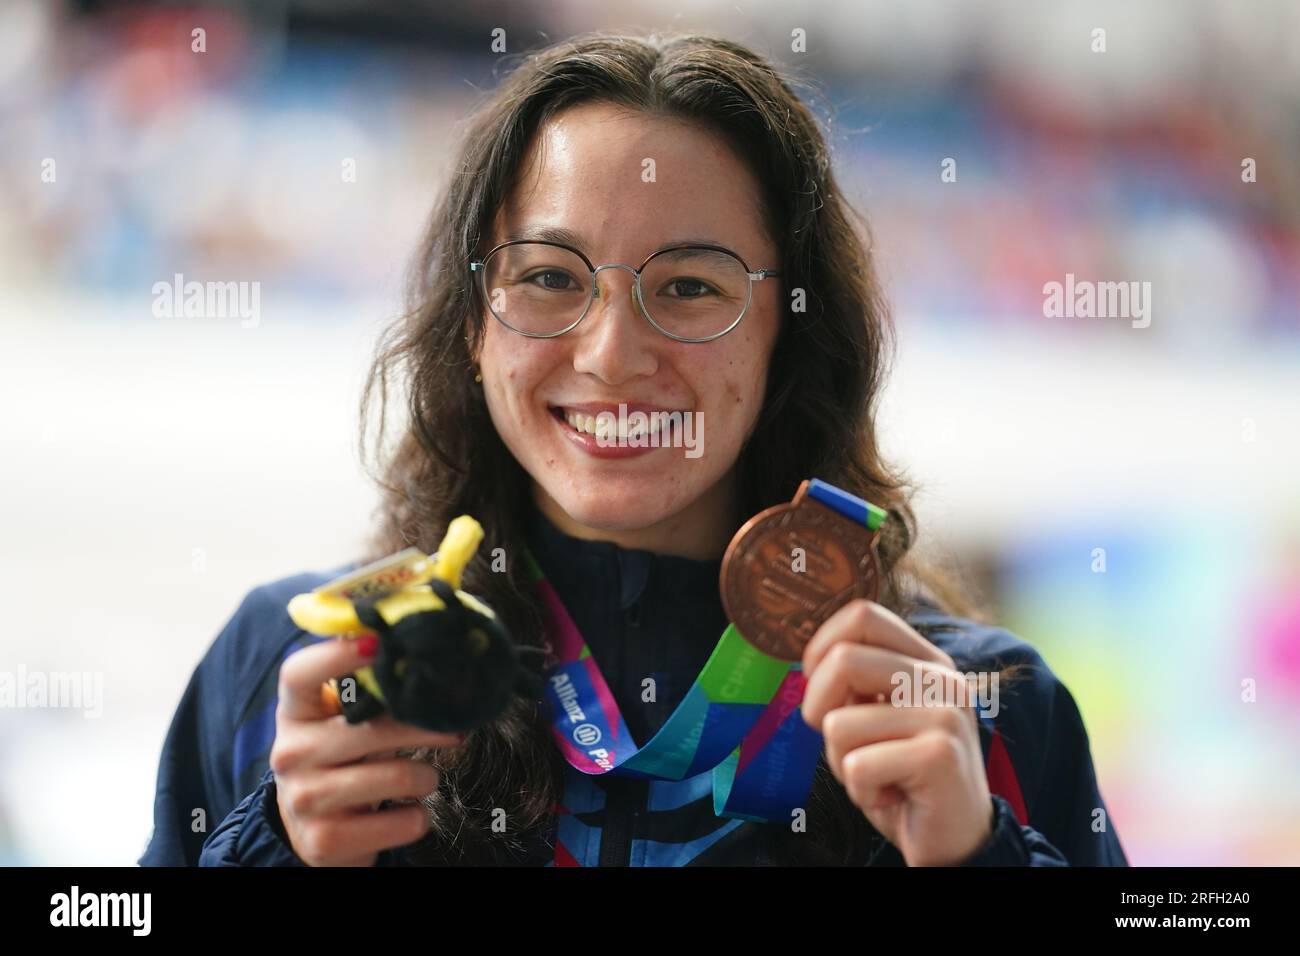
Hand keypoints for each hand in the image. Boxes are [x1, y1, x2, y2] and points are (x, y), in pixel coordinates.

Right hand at [270, 636, 462, 865]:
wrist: (316, 831)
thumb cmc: (343, 759)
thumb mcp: (343, 722)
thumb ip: (370, 690)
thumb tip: (423, 648)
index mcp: (294, 713)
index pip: (298, 673)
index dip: (335, 655)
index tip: (377, 642)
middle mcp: (289, 753)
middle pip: (370, 729)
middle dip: (425, 728)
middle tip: (456, 729)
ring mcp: (303, 800)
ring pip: (398, 777)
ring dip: (426, 777)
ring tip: (423, 776)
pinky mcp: (324, 842)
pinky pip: (402, 822)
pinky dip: (418, 817)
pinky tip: (408, 812)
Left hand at [800, 600, 992, 865]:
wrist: (957, 840)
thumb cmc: (904, 777)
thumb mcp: (878, 717)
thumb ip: (855, 683)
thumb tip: (806, 662)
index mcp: (926, 661)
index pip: (862, 615)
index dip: (821, 647)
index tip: (819, 688)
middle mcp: (940, 679)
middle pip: (842, 660)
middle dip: (818, 709)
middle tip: (841, 743)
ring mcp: (944, 714)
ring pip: (840, 723)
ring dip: (842, 762)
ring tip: (879, 775)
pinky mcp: (939, 755)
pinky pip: (856, 765)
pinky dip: (860, 791)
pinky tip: (893, 796)